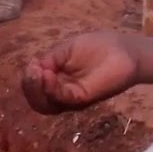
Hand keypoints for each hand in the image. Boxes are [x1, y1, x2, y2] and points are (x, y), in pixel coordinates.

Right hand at [21, 31, 152, 114]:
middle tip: (32, 72)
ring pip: (46, 105)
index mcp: (56, 80)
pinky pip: (63, 99)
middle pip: (37, 101)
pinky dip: (52, 89)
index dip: (28, 80)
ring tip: (39, 73)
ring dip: (37, 90)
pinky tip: (48, 75)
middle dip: (29, 88)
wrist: (124, 49)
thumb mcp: (66, 49)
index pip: (34, 89)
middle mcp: (62, 93)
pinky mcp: (84, 98)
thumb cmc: (98, 46)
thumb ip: (50, 59)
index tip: (31, 64)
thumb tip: (33, 68)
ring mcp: (72, 97)